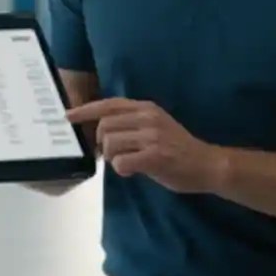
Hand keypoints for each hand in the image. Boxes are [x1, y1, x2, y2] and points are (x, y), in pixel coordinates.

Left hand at [67, 98, 227, 193]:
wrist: (207, 164)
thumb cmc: (179, 149)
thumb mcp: (156, 127)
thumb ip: (131, 125)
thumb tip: (101, 133)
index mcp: (147, 108)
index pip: (109, 104)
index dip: (85, 109)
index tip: (67, 116)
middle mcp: (148, 117)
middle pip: (104, 125)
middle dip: (101, 143)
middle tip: (111, 155)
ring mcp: (152, 136)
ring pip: (110, 143)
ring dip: (111, 157)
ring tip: (126, 163)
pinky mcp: (155, 156)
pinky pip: (121, 162)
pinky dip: (122, 169)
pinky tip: (133, 171)